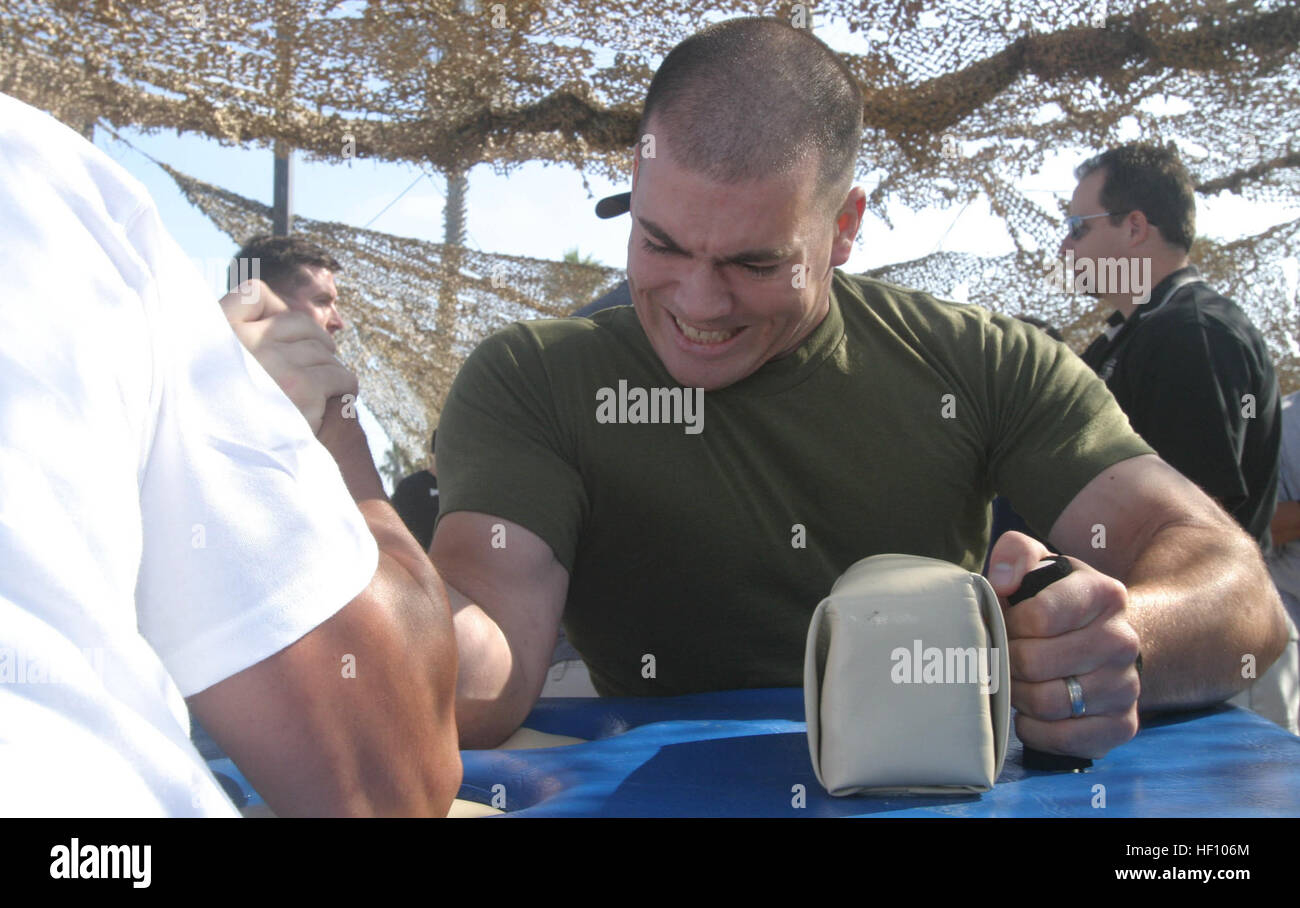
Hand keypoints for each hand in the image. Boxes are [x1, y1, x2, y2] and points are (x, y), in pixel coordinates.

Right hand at [219, 280, 356, 433]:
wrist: (226, 473)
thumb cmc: (224, 426)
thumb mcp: (214, 375)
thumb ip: (238, 344)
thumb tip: (282, 318)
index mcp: (211, 334)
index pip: (251, 293)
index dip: (276, 309)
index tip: (285, 335)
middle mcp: (239, 340)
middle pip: (298, 323)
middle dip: (313, 345)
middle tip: (316, 369)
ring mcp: (272, 361)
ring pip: (323, 351)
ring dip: (329, 370)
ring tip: (323, 392)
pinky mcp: (300, 387)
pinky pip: (340, 375)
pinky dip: (346, 387)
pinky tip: (339, 400)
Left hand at [985, 531, 1140, 758]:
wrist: (1104, 641)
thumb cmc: (1056, 603)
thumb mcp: (1038, 565)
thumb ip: (1015, 554)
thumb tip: (1002, 581)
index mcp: (1104, 594)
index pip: (1038, 618)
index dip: (1010, 625)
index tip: (1009, 624)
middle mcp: (1124, 639)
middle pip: (1036, 664)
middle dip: (1008, 662)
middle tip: (1004, 658)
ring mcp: (1128, 685)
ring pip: (1048, 703)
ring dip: (1019, 696)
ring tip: (1018, 681)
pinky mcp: (1123, 724)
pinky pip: (1065, 739)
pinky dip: (1036, 730)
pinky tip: (1032, 713)